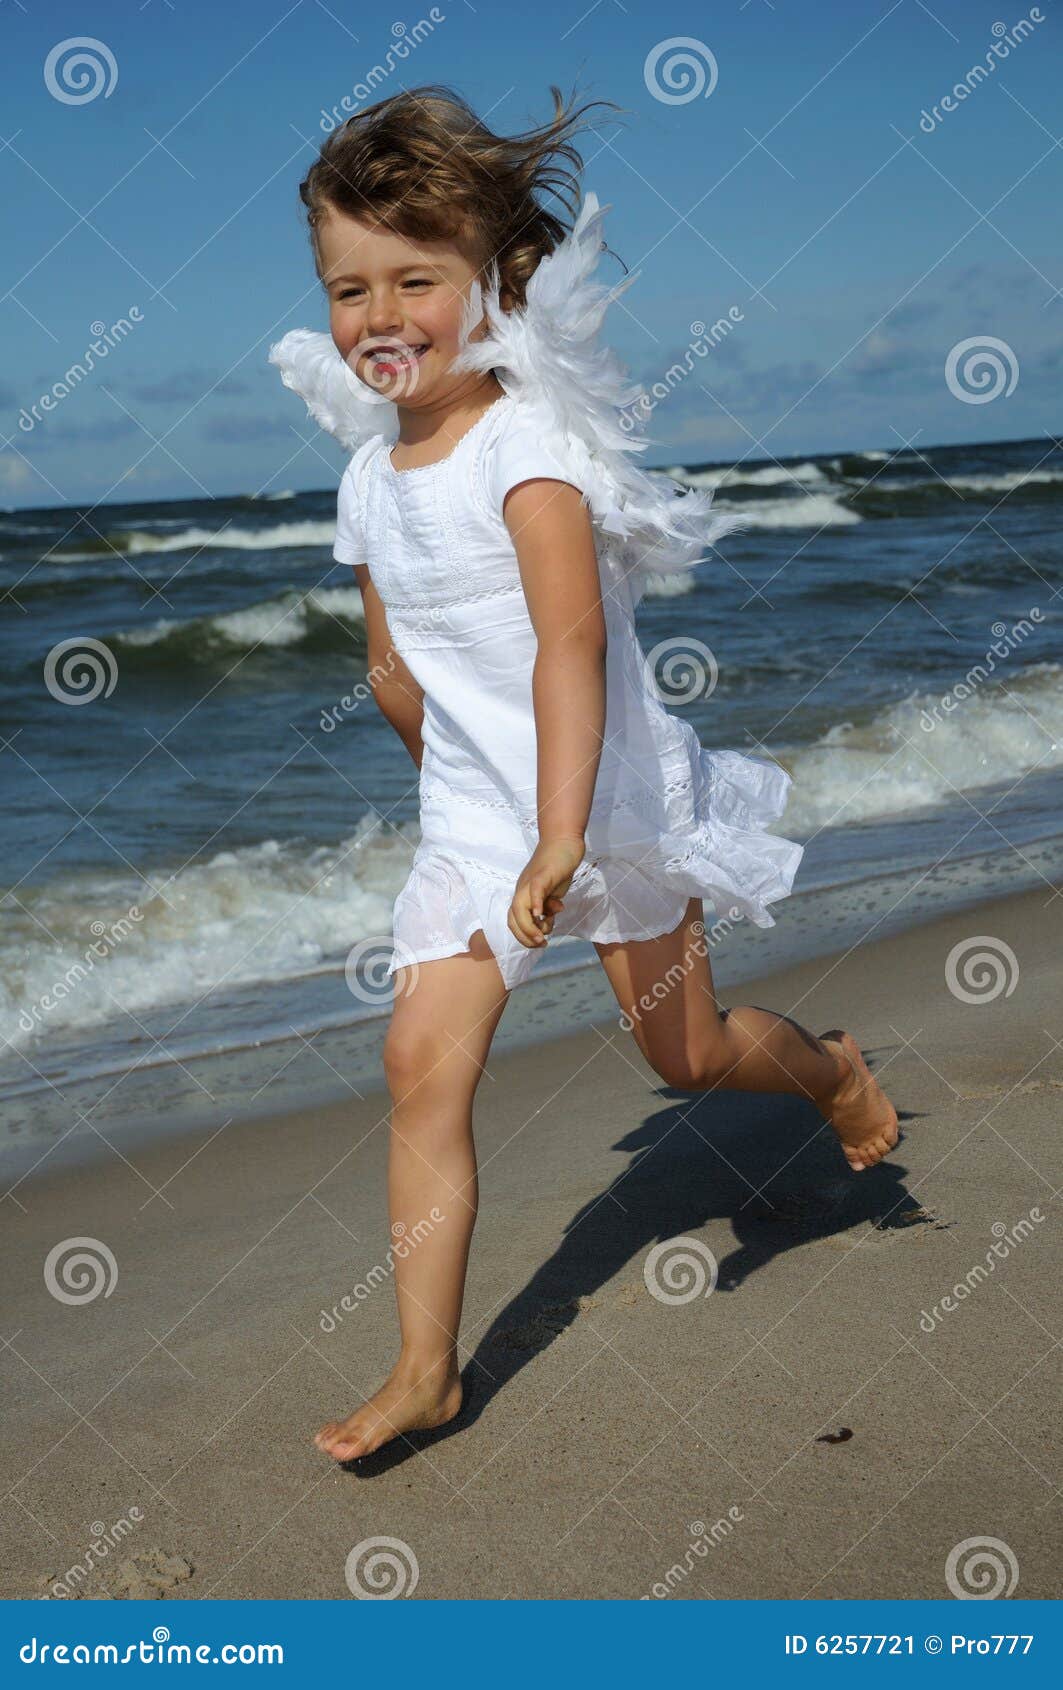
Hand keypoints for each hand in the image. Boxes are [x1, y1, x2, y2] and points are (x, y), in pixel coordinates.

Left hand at [507, 835, 585, 950]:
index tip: (539, 945)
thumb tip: (548, 919)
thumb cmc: (557, 867)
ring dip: (530, 927)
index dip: (523, 937)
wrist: (563, 841)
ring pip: (521, 908)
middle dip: (525, 937)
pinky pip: (535, 890)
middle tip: (541, 944)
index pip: (514, 921)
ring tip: (544, 935)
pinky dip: (536, 904)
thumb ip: (549, 907)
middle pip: (514, 918)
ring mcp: (531, 882)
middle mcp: (522, 890)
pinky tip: (541, 915)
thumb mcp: (553, 893)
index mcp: (523, 895)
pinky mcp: (543, 874)